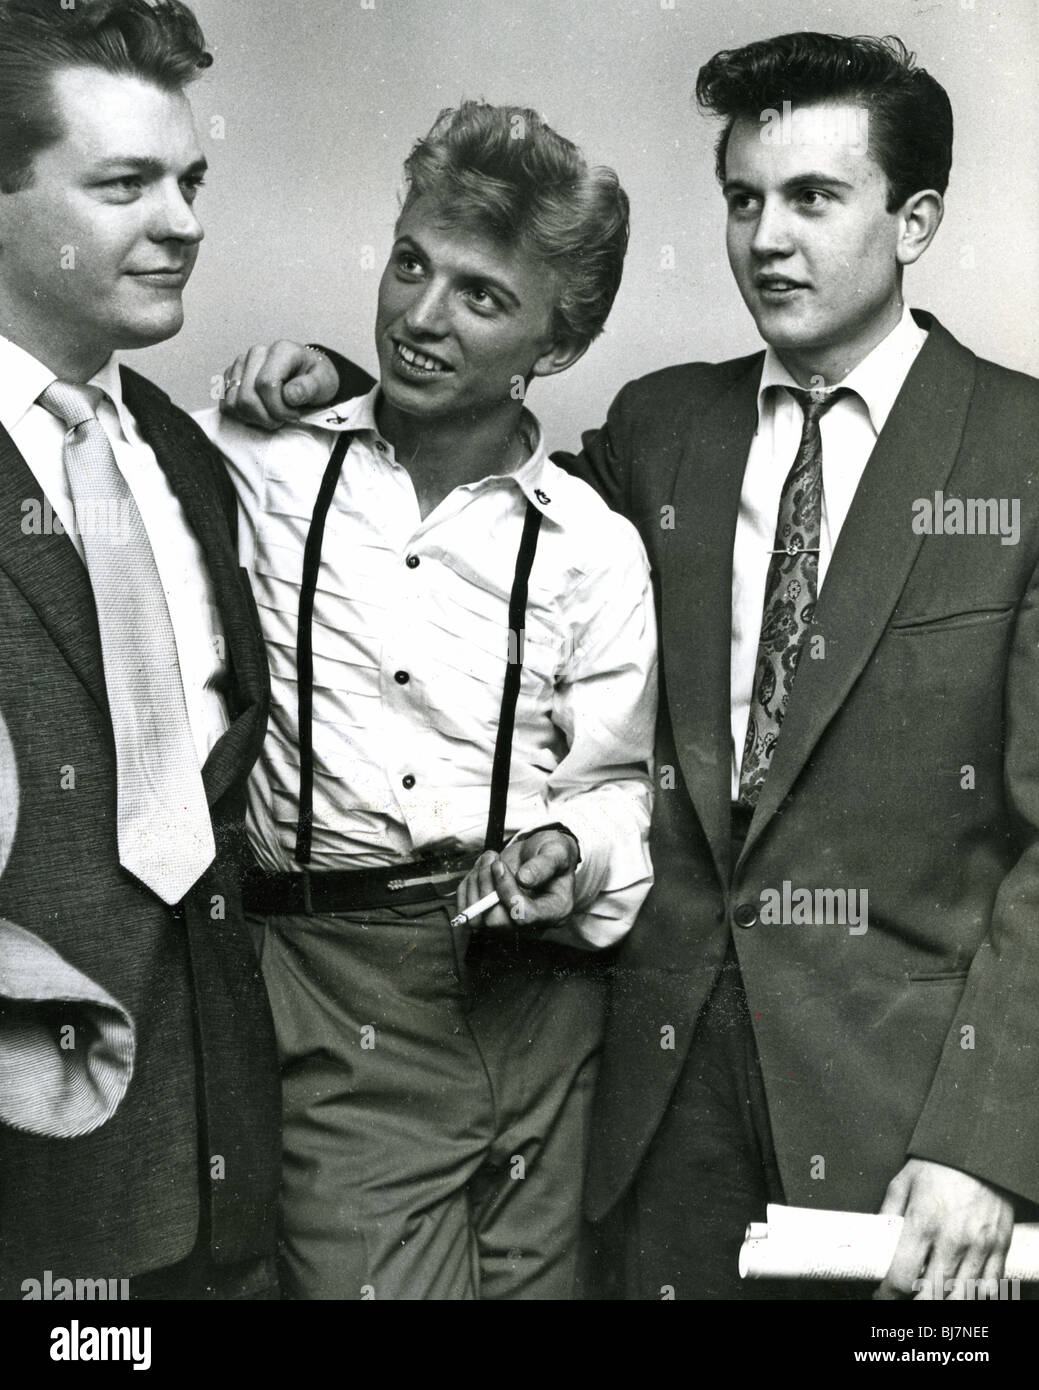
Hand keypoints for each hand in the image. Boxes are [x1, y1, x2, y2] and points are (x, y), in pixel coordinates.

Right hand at [219, 341, 340, 430]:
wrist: (308, 375)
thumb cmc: (316, 378)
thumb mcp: (324, 383)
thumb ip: (310, 387)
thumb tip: (289, 395)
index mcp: (281, 351)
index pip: (266, 384)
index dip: (279, 408)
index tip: (295, 415)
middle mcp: (257, 353)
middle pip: (247, 397)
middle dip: (267, 417)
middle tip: (284, 419)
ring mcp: (241, 364)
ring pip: (233, 403)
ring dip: (254, 418)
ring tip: (273, 416)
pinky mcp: (231, 376)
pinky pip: (226, 404)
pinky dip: (242, 416)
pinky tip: (260, 413)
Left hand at [455, 828, 579, 931]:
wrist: (541, 855)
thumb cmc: (553, 854)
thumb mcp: (557, 851)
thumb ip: (545, 864)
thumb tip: (524, 879)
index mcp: (554, 911)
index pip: (524, 916)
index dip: (507, 892)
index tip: (500, 865)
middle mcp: (531, 924)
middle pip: (496, 922)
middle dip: (487, 886)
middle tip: (492, 859)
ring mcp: (508, 923)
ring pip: (477, 918)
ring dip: (476, 884)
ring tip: (488, 859)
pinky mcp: (490, 916)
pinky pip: (467, 909)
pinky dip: (467, 886)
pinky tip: (481, 869)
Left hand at [875, 1159, 1014, 1298]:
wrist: (980, 1151)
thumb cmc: (939, 1164)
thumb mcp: (903, 1182)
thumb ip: (888, 1212)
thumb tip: (875, 1237)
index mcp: (923, 1223)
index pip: (903, 1277)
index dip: (888, 1294)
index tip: (881, 1294)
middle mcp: (952, 1240)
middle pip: (932, 1296)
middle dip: (914, 1301)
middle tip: (906, 1294)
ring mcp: (979, 1247)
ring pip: (961, 1296)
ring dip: (943, 1301)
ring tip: (930, 1294)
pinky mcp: (999, 1247)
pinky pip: (990, 1287)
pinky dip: (974, 1295)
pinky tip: (960, 1289)